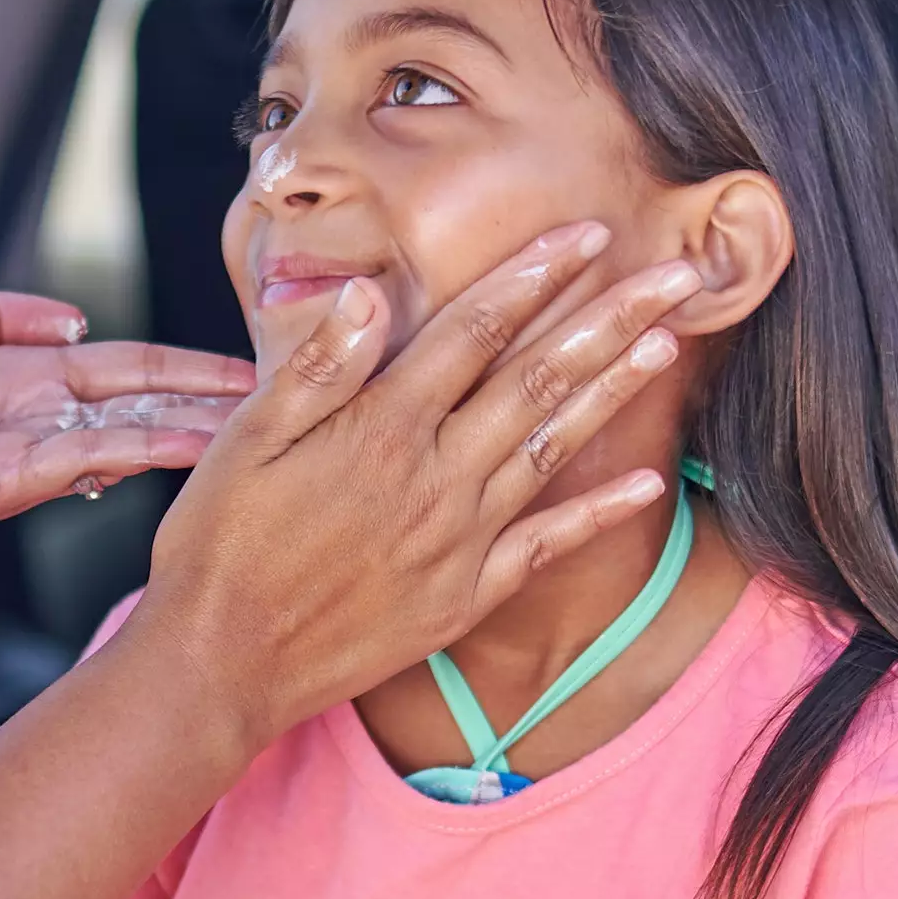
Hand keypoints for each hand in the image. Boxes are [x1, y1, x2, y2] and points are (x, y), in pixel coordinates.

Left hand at [0, 293, 244, 572]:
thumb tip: (74, 315)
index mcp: (14, 374)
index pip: (120, 368)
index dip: (181, 366)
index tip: (246, 366)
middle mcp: (24, 419)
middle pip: (138, 407)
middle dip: (208, 404)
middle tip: (286, 402)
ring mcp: (11, 455)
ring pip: (118, 441)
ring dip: (184, 436)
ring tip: (254, 430)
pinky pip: (65, 463)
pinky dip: (118, 452)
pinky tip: (169, 442)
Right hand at [115, 224, 696, 751]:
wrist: (222, 665)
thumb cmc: (219, 545)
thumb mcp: (244, 441)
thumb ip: (316, 368)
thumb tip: (369, 293)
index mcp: (381, 428)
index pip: (474, 330)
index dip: (535, 275)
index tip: (591, 233)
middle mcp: (435, 477)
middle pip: (539, 379)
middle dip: (612, 319)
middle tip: (678, 274)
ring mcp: (459, 539)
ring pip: (555, 448)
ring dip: (618, 392)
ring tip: (670, 342)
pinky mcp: (464, 595)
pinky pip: (548, 546)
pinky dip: (601, 513)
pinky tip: (650, 483)